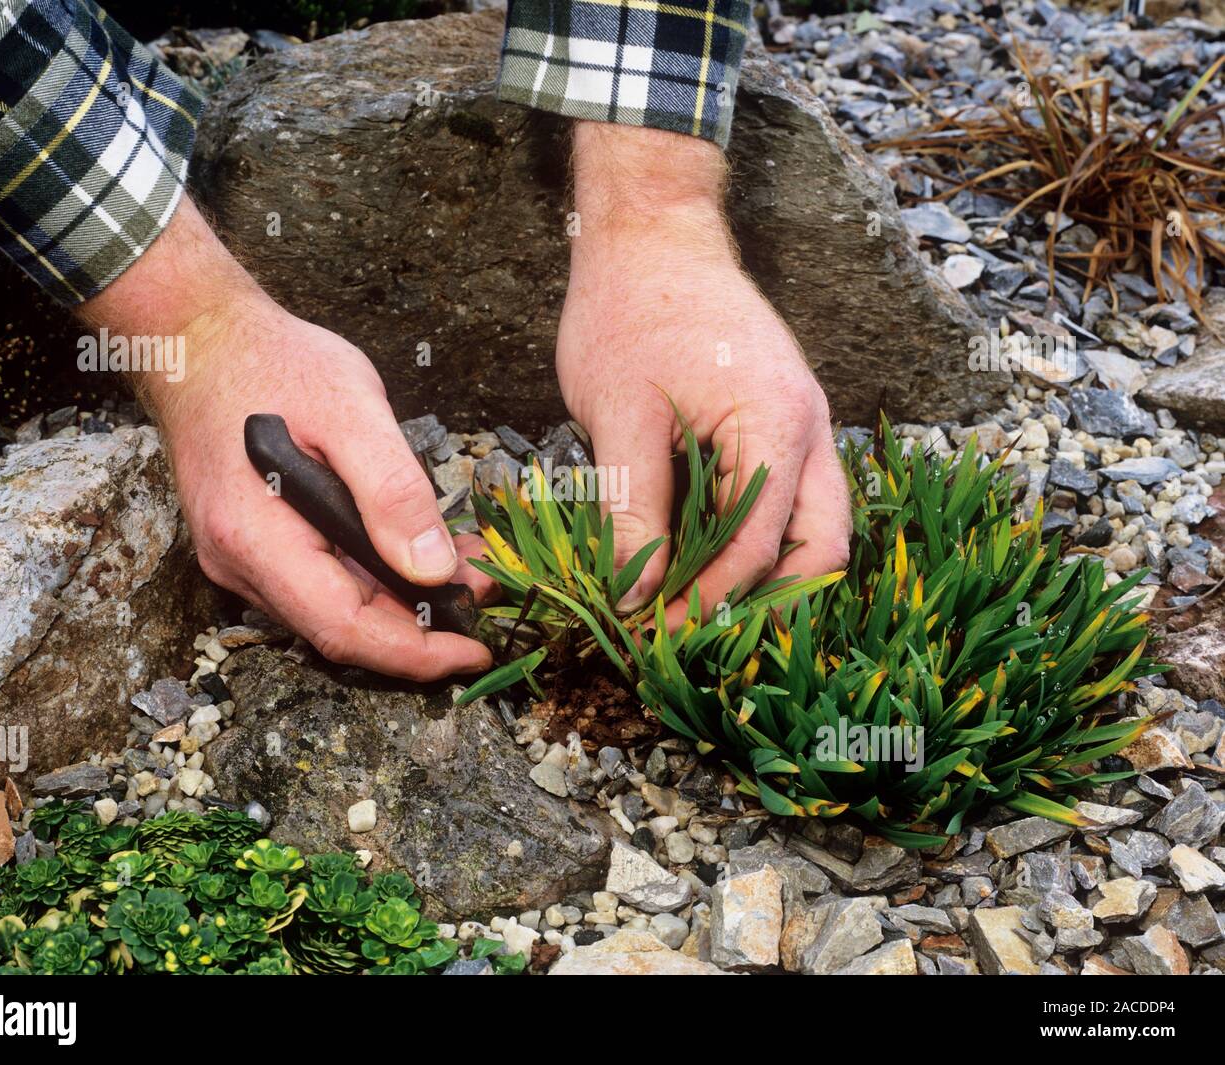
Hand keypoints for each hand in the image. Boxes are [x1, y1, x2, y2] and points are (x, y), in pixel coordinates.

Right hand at [81, 196, 492, 679]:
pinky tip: (415, 552)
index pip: (344, 630)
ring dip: (401, 605)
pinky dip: (374, 580)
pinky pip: (319, 583)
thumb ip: (392, 490)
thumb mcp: (349, 409)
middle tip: (485, 596)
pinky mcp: (252, 545)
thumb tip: (434, 569)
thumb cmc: (273, 363)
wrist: (199, 340)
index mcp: (256, 538)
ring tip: (464, 571)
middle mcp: (238, 564)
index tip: (476, 652)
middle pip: (340, 631)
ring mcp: (239, 559)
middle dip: (420, 629)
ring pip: (332, 611)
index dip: (416, 654)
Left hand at [558, 124, 850, 620]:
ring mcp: (806, 424)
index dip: (707, 601)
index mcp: (776, 424)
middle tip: (699, 637)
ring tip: (705, 609)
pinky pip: (793, 498)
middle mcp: (811, 428)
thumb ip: (634, 509)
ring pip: (815, 527)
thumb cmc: (629, 310)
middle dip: (767, 604)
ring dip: (769, 575)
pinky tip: (711, 558)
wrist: (653, 234)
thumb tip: (638, 595)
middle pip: (821, 548)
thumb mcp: (620, 414)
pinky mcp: (784, 421)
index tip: (656, 634)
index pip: (757, 545)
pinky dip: (762, 538)